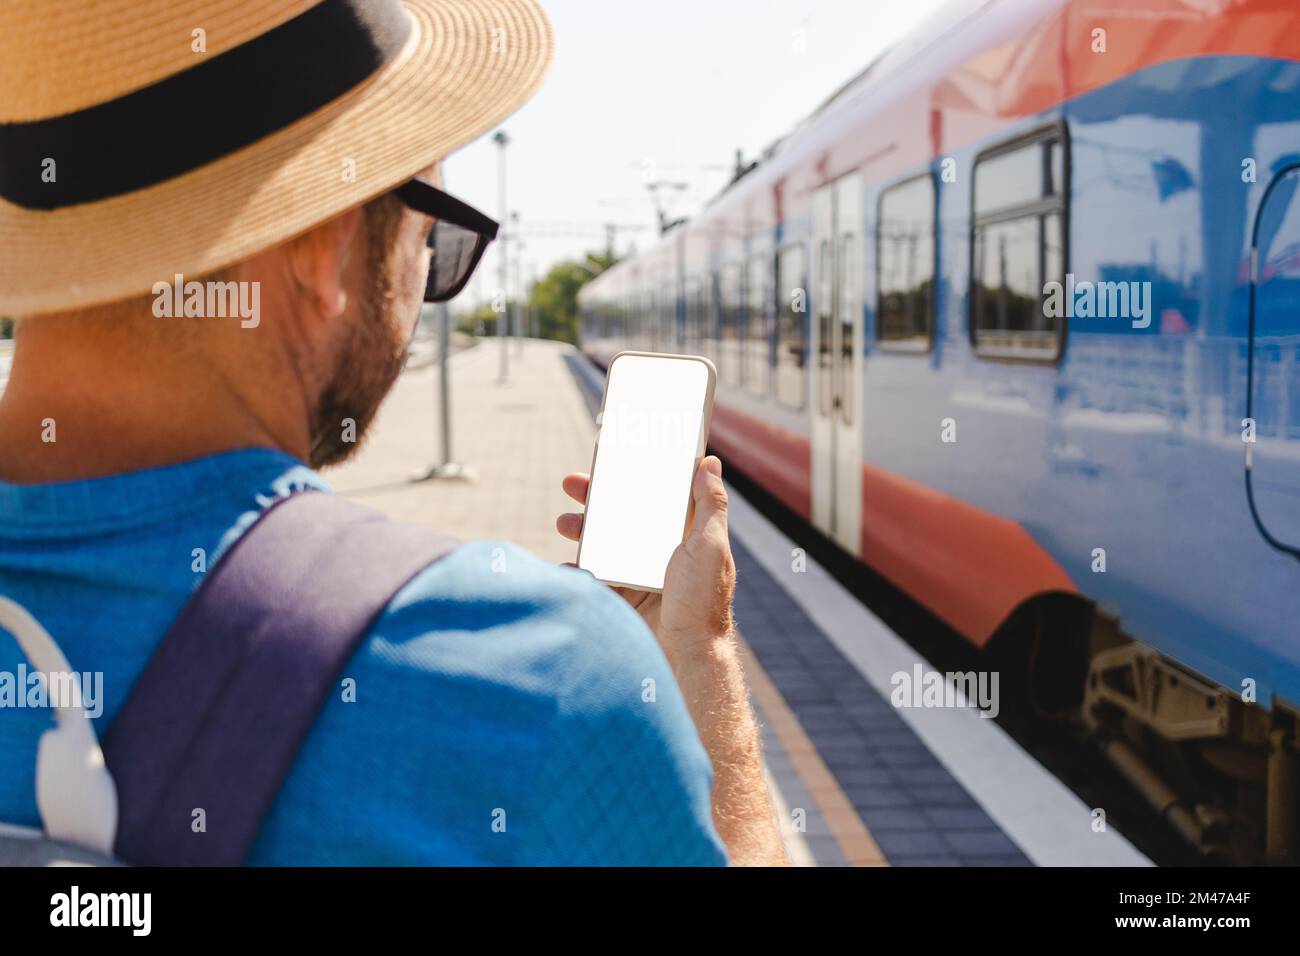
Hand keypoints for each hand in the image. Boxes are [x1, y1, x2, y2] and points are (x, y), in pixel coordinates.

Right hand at [556, 455, 736, 668]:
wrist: (685, 657)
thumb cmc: (703, 601)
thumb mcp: (710, 546)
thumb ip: (710, 505)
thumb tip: (710, 462)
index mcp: (683, 537)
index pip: (655, 498)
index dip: (634, 478)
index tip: (612, 461)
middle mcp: (659, 554)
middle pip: (622, 518)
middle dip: (595, 500)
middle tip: (571, 484)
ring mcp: (637, 576)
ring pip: (602, 545)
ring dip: (581, 532)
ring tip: (564, 524)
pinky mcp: (620, 599)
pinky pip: (592, 580)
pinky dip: (576, 572)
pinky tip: (567, 568)